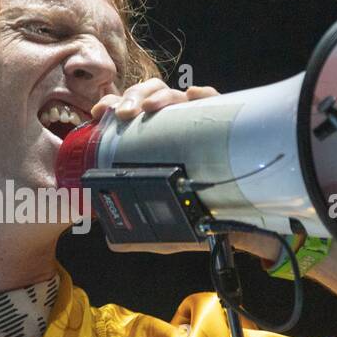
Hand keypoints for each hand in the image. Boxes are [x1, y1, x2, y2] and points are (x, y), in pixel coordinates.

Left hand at [92, 80, 283, 260]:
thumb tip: (112, 242)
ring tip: (149, 108)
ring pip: (175, 95)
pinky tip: (192, 95)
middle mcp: (174, 126)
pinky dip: (203, 94)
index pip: (130, 113)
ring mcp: (198, 122)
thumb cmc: (198, 215)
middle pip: (149, 96)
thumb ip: (139, 231)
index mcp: (154, 139)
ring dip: (159, 96)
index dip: (112, 106)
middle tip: (123, 114)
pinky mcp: (225, 124)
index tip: (98, 113)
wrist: (238, 223)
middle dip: (132, 98)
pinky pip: (215, 101)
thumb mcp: (166, 225)